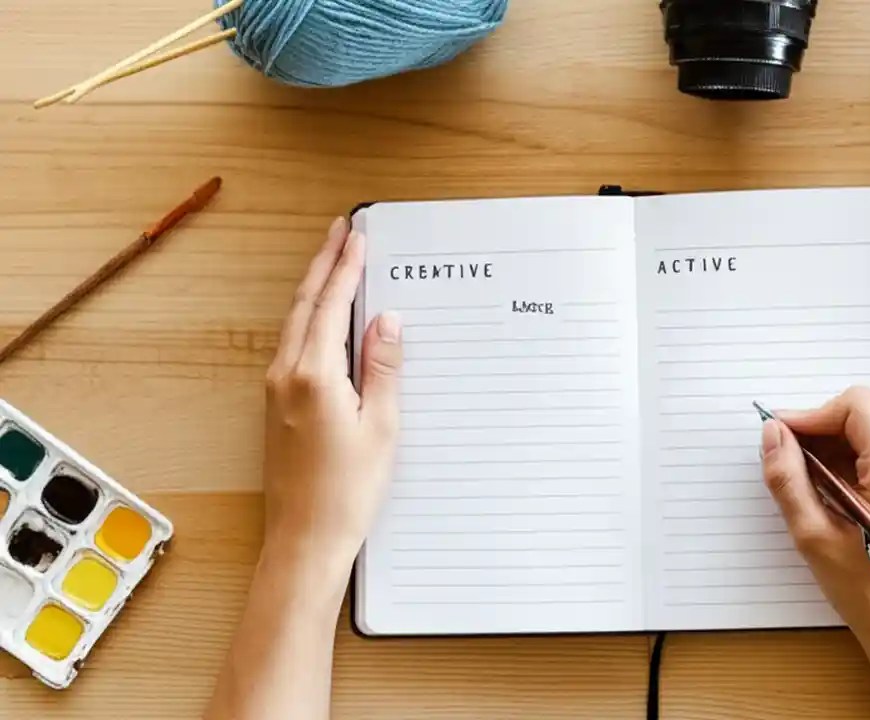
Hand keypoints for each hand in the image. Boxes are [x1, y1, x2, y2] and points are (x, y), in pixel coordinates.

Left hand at [262, 217, 403, 567]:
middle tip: (341, 233)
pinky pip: (293, 346)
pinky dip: (309, 320)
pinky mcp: (277, 407)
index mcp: (313, 375)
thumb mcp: (381, 426)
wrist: (305, 539)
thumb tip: (386, 321)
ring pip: (295, 324)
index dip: (346, 268)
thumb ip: (383, 367)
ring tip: (334, 264)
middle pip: (304, 305)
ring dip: (314, 289)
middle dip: (324, 265)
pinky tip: (324, 319)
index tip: (357, 237)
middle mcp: (286, 376)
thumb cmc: (347, 492)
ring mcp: (276, 391)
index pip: (330, 305)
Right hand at [760, 388, 869, 718]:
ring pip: (865, 436)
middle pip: (859, 419)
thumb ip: (788, 478)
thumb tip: (773, 435)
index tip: (781, 434)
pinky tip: (829, 499)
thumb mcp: (814, 535)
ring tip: (807, 490)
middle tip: (785, 464)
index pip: (854, 405)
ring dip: (830, 452)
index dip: (811, 414)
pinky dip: (846, 466)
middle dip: (817, 434)